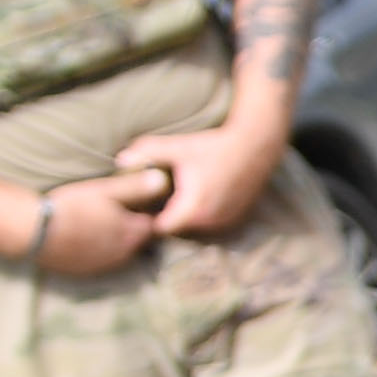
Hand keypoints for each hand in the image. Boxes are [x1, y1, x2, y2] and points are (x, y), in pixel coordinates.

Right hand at [25, 169, 164, 275]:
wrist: (34, 231)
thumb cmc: (71, 206)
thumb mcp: (104, 190)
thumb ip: (134, 187)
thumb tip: (161, 180)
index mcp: (132, 232)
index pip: (154, 225)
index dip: (150, 213)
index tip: (143, 204)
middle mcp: (123, 253)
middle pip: (140, 241)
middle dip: (137, 229)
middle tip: (125, 213)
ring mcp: (105, 265)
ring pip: (123, 254)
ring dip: (120, 242)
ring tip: (105, 226)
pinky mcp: (87, 272)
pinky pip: (103, 263)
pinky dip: (102, 253)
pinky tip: (89, 241)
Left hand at [114, 114, 282, 237]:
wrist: (256, 146)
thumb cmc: (214, 147)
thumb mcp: (179, 147)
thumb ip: (148, 152)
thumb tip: (120, 159)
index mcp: (192, 208)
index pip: (161, 229)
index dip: (150, 218)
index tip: (146, 205)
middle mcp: (210, 221)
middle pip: (178, 230)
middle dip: (167, 218)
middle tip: (159, 199)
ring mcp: (225, 222)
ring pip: (195, 229)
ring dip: (186, 217)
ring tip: (180, 197)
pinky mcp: (236, 218)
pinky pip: (211, 224)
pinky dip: (203, 215)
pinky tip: (201, 195)